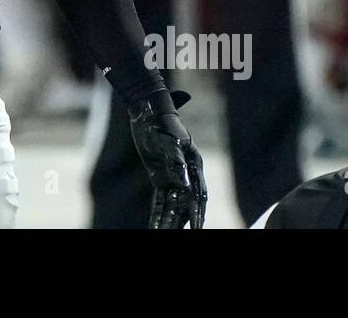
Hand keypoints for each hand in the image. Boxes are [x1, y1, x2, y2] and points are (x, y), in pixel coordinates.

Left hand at [129, 90, 206, 228]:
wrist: (148, 113)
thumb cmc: (161, 123)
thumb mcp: (167, 141)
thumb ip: (176, 162)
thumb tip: (184, 185)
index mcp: (194, 165)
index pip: (198, 194)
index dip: (198, 212)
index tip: (197, 228)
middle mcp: (187, 174)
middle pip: (186, 204)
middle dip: (183, 222)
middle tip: (178, 234)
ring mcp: (173, 177)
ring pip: (173, 205)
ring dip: (168, 221)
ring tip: (161, 233)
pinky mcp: (160, 178)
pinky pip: (160, 201)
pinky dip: (158, 214)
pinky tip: (154, 226)